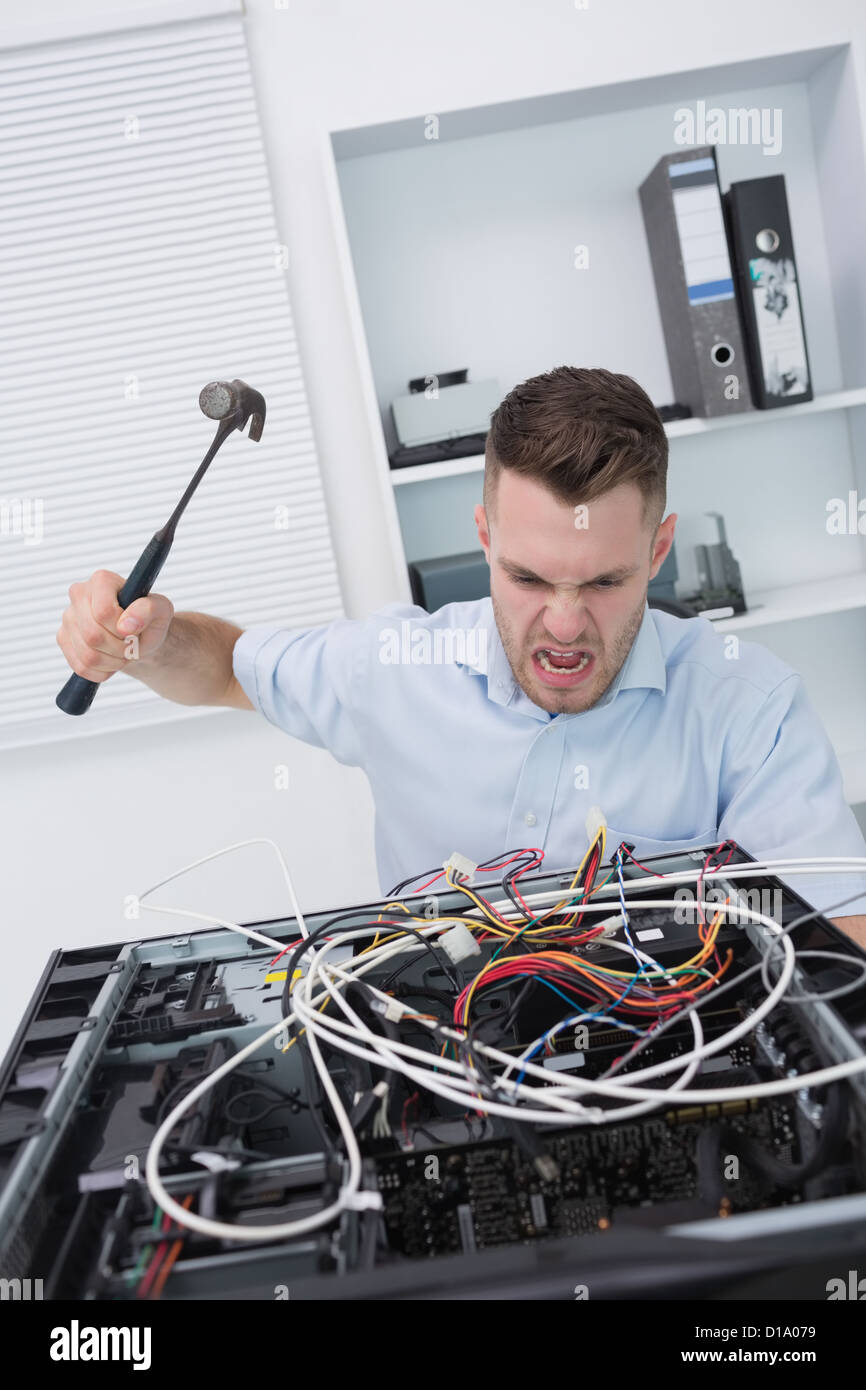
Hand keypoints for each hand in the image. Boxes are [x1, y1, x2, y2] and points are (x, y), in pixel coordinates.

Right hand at [56, 568, 174, 682]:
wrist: (139, 636)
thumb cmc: (150, 619)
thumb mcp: (161, 610)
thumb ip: (149, 610)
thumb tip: (126, 625)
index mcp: (101, 580)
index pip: (103, 612)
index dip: (122, 629)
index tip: (134, 630)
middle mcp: (78, 594)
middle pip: (93, 635)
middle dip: (120, 648)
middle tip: (132, 645)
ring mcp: (68, 618)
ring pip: (87, 655)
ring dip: (114, 662)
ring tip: (124, 653)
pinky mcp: (63, 639)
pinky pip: (81, 667)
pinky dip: (103, 671)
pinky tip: (112, 660)